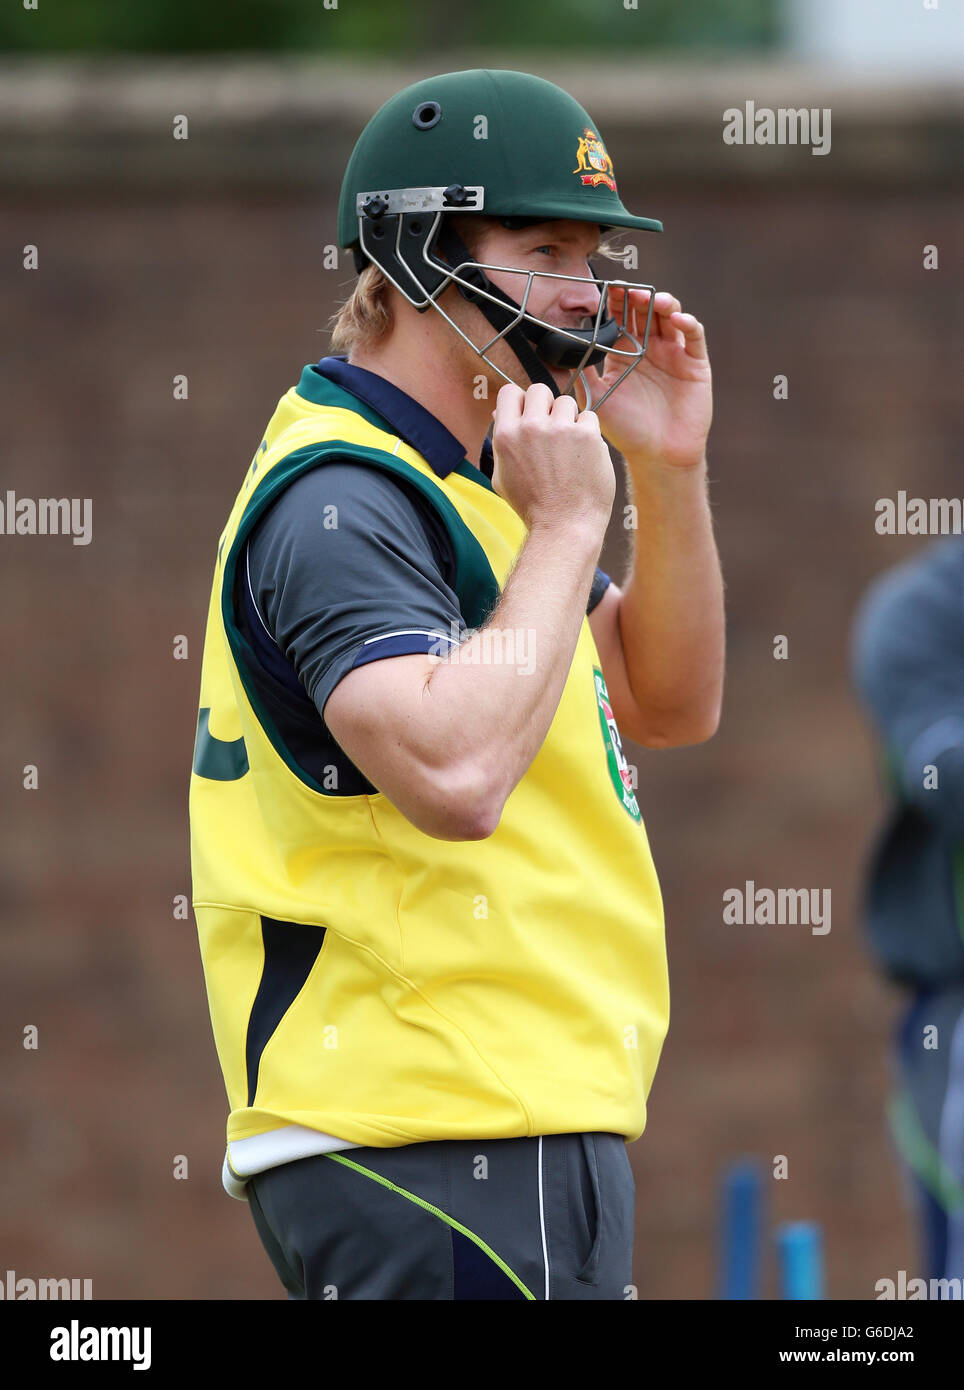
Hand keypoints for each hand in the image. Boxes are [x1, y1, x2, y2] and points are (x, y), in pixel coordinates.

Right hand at [490, 382, 614, 532]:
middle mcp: (532, 427)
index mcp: (507, 435)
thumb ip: (501, 442)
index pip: (510, 392)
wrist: (564, 526)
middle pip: (539, 390)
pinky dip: (588, 432)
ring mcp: (561, 429)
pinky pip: (589, 417)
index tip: (529, 414)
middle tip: (552, 431)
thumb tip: (501, 413)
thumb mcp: (503, 476)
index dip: (521, 401)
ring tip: (569, 448)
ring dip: (568, 419)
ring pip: (566, 402)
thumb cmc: (532, 506)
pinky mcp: (587, 435)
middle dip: (546, 407)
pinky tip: (584, 454)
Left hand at [578, 288, 712, 468]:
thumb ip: (582, 377)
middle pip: (646, 311)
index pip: (621, 318)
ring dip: (663, 303)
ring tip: (653, 300)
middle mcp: (650, 349)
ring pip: (670, 317)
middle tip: (629, 290)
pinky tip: (677, 320)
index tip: (608, 289)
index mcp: (626, 354)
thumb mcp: (598, 402)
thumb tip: (561, 355)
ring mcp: (674, 354)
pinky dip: (688, 323)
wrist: (659, 455)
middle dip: (638, 297)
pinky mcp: (695, 363)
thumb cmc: (628, 431)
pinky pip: (694, 336)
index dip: (616, 302)